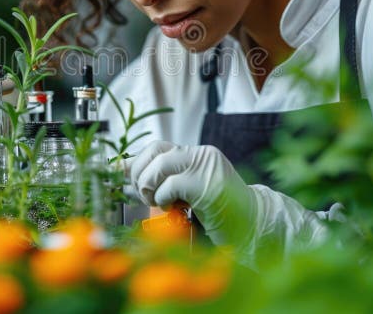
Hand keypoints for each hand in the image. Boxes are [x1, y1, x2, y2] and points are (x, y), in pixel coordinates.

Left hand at [128, 141, 257, 246]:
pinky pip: (170, 186)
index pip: (158, 147)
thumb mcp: (186, 192)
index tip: (118, 173)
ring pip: (159, 166)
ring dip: (150, 187)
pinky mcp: (207, 185)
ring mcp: (206, 167)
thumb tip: (125, 175)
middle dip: (139, 172)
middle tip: (142, 193)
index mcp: (197, 154)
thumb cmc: (218, 213)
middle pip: (155, 150)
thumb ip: (163, 181)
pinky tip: (174, 208)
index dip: (135, 161)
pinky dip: (163, 199)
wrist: (254, 225)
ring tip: (159, 202)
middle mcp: (202, 154)